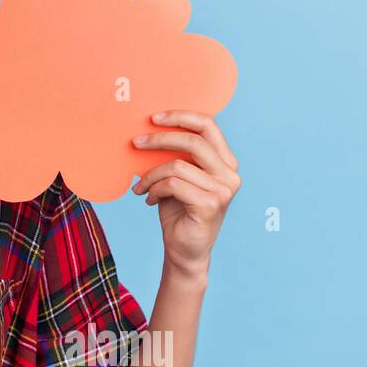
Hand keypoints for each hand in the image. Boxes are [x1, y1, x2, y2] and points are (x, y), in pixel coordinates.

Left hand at [130, 110, 239, 278]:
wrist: (184, 250)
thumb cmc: (179, 210)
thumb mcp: (177, 177)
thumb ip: (176, 155)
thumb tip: (149, 129)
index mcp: (225, 162)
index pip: (209, 126)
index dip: (181, 116)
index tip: (154, 118)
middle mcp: (230, 174)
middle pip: (193, 141)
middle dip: (160, 138)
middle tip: (136, 142)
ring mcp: (223, 190)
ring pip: (176, 165)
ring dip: (150, 175)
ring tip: (141, 187)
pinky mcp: (210, 204)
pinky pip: (172, 184)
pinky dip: (153, 189)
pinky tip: (148, 199)